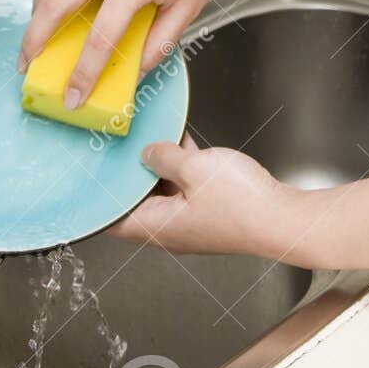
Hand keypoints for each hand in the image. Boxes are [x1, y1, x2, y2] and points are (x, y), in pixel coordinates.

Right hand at [15, 0, 256, 104]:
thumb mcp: (190, 6)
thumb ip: (159, 43)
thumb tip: (136, 71)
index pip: (99, 39)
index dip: (83, 74)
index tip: (74, 95)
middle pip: (55, 5)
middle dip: (34, 40)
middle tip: (27, 64)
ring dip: (36, 8)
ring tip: (37, 32)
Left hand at [109, 134, 298, 259]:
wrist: (281, 217)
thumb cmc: (240, 203)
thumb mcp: (194, 167)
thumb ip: (164, 157)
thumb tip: (148, 153)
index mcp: (156, 226)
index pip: (111, 221)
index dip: (96, 202)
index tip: (87, 179)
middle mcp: (169, 229)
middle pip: (135, 202)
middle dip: (128, 175)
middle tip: (116, 147)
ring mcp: (190, 220)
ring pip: (161, 192)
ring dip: (156, 167)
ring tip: (149, 138)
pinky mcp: (208, 210)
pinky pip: (184, 187)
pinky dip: (179, 168)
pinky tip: (181, 142)